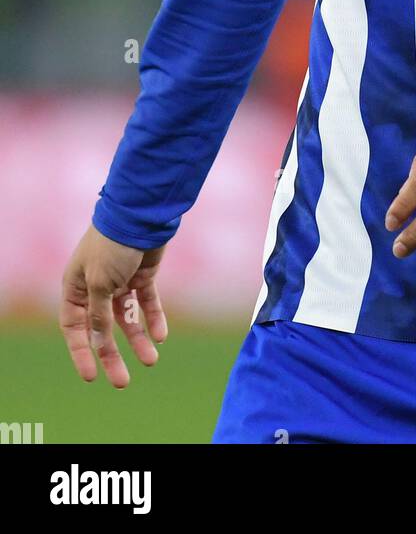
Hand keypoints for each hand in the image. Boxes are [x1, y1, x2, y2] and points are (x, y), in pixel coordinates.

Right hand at [59, 225, 167, 387]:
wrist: (140, 214)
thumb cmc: (112, 246)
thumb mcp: (100, 283)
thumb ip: (98, 314)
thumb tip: (96, 342)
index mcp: (76, 287)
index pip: (74, 327)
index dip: (81, 352)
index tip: (91, 377)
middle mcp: (96, 286)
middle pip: (102, 328)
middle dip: (112, 354)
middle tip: (122, 381)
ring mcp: (120, 281)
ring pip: (127, 319)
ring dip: (138, 339)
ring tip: (151, 360)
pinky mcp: (143, 275)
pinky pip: (147, 303)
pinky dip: (153, 318)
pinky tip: (161, 336)